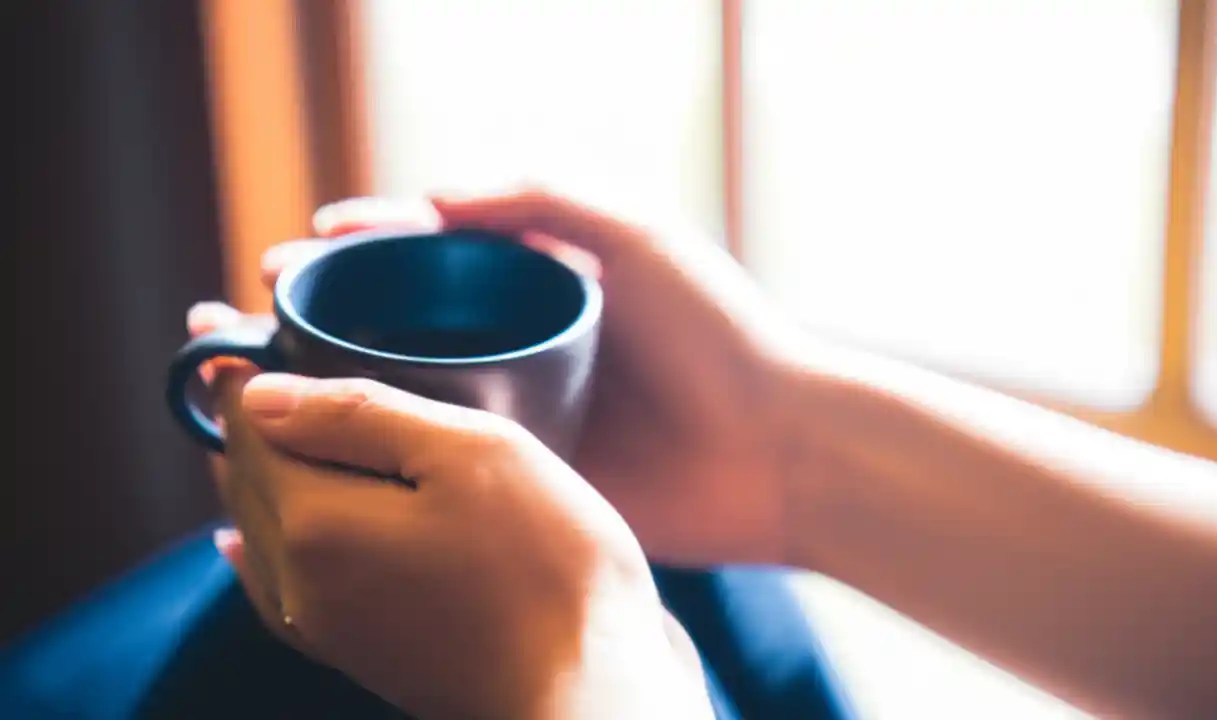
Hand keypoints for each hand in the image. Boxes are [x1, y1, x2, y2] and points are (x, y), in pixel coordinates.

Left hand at [205, 371, 710, 718]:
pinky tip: (245, 543)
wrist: (590, 689)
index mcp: (319, 522)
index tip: (213, 319)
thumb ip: (359, 417)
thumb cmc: (550, 564)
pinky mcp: (358, 654)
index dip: (230, 368)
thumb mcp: (470, 455)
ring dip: (254, 472)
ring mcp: (327, 628)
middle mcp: (300, 583)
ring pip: (261, 531)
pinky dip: (260, 545)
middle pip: (245, 479)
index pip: (247, 427)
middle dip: (239, 417)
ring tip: (260, 426)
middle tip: (236, 357)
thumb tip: (258, 395)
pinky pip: (277, 588)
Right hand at [245, 191, 796, 565]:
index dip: (366, 240)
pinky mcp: (525, 477)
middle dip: (328, 303)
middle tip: (257, 302)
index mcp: (545, 279)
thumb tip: (431, 195)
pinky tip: (325, 435)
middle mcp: (523, 341)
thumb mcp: (637, 234)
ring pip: (409, 384)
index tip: (306, 244)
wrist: (780, 453)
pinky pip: (441, 456)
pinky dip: (381, 444)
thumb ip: (542, 197)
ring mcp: (520, 412)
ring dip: (332, 373)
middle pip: (405, 313)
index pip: (435, 246)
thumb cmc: (718, 336)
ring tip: (262, 365)